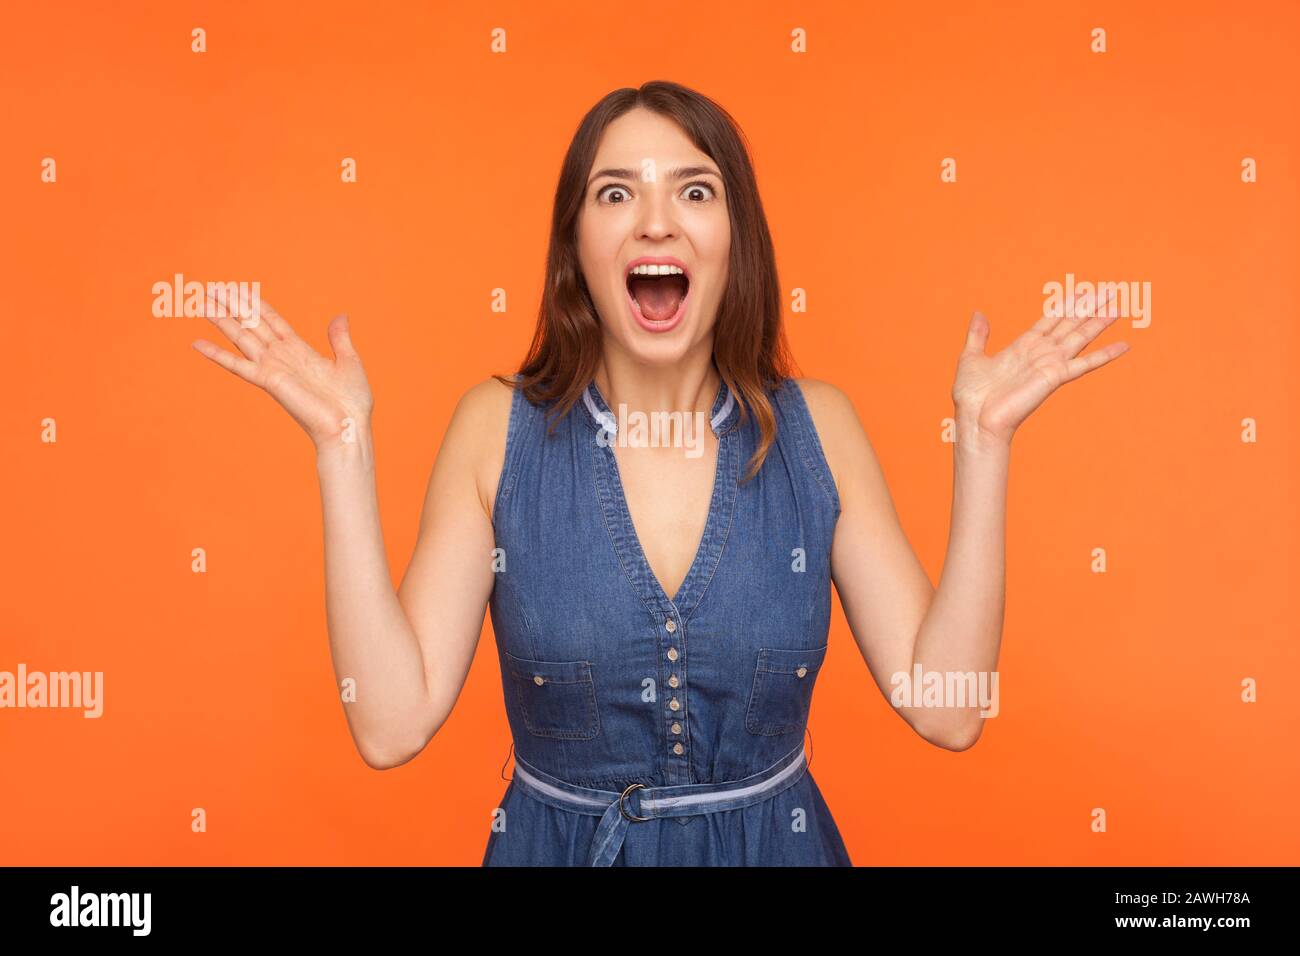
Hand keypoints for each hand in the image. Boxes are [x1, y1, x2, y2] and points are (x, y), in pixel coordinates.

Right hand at [191, 286, 373, 449]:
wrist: (349, 428)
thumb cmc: (352, 403)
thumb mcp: (349, 361)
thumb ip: (339, 338)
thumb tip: (340, 316)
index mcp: (299, 350)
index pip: (271, 320)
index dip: (254, 303)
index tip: (238, 288)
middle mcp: (281, 357)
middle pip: (251, 324)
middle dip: (232, 305)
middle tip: (210, 288)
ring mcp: (273, 368)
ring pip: (241, 337)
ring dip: (221, 320)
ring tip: (201, 303)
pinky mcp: (269, 381)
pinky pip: (238, 365)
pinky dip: (217, 354)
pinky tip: (197, 343)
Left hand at [952, 286, 1129, 447]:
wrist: (974, 418)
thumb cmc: (971, 396)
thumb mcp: (970, 357)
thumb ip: (977, 335)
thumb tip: (978, 314)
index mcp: (1023, 346)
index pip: (1051, 319)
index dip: (1067, 304)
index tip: (1083, 291)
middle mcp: (1040, 353)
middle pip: (1071, 323)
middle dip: (1090, 306)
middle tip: (1111, 290)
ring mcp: (1050, 364)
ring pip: (1080, 336)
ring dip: (1100, 321)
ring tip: (1119, 306)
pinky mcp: (1055, 376)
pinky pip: (1085, 363)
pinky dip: (1105, 355)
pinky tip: (1124, 345)